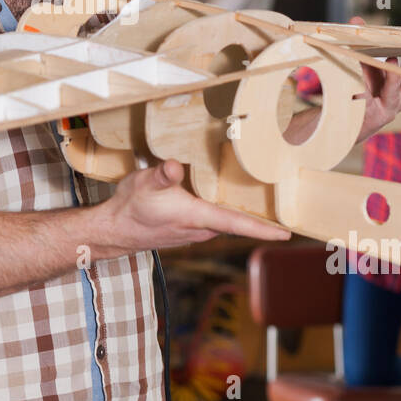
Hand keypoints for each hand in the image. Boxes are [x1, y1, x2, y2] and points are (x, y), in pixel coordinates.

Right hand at [91, 158, 291, 255]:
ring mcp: (194, 232)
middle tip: (286, 211)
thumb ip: (163, 175)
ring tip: (263, 201)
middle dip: (261, 219)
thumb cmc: (131, 207)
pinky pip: (213, 222)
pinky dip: (225, 213)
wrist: (114, 231)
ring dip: (242, 215)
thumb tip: (175, 166)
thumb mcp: (145, 184)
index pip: (238, 225)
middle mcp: (200, 229)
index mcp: (197, 217)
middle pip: (238, 223)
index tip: (286, 234)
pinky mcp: (188, 230)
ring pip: (225, 223)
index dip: (263, 229)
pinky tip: (225, 200)